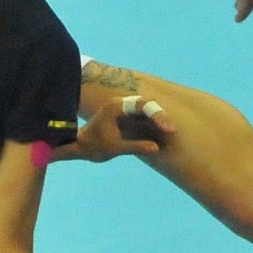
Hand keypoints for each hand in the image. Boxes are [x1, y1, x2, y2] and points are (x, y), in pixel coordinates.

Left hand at [59, 94, 174, 162]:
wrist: (80, 146)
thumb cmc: (94, 146)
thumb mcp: (114, 148)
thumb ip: (135, 147)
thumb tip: (156, 148)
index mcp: (116, 107)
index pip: (142, 106)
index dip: (157, 115)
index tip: (167, 128)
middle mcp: (120, 103)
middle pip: (146, 103)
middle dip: (160, 116)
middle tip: (172, 130)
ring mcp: (123, 108)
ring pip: (146, 107)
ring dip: (158, 117)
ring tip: (169, 130)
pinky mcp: (125, 115)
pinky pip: (142, 114)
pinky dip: (152, 121)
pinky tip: (161, 130)